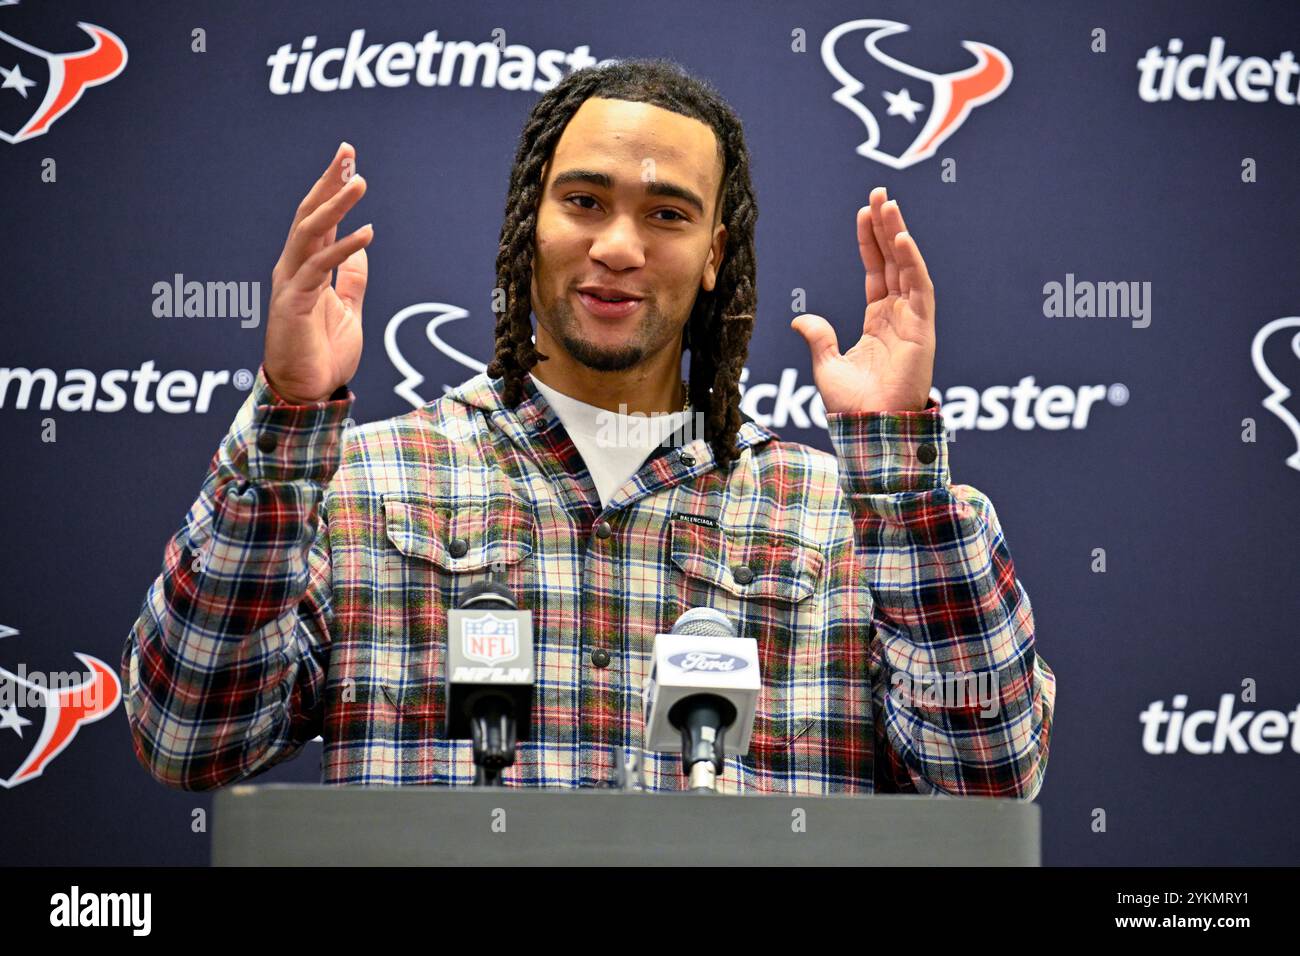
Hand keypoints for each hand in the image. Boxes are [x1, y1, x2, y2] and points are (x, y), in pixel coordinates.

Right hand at [264, 141, 372, 403]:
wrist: (307, 394)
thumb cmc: (323, 355)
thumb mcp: (348, 309)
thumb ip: (352, 277)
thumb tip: (361, 245)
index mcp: (307, 268)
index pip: (319, 220)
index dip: (332, 189)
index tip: (349, 161)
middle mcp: (294, 269)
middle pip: (309, 214)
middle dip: (328, 182)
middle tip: (346, 151)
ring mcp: (291, 284)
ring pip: (310, 233)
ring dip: (335, 205)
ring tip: (359, 181)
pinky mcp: (294, 304)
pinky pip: (320, 269)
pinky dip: (343, 249)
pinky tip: (365, 233)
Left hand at [791, 186, 934, 413]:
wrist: (871, 429)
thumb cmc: (853, 405)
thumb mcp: (827, 365)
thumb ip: (818, 337)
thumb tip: (799, 320)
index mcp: (879, 322)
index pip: (877, 272)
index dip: (870, 243)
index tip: (863, 214)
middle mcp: (898, 317)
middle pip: (894, 262)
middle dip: (886, 227)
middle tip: (879, 193)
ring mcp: (912, 321)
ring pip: (907, 267)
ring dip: (898, 234)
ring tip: (888, 204)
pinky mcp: (923, 330)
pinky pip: (919, 289)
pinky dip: (911, 262)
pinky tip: (900, 238)